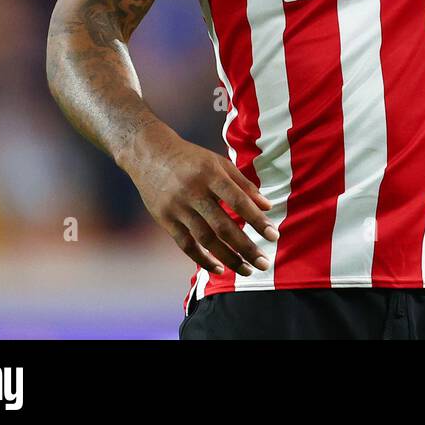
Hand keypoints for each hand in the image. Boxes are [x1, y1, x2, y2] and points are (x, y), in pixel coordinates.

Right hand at [121, 120, 277, 276]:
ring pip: (206, 239)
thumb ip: (244, 184)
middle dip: (246, 247)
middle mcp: (194, 192)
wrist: (150, 154)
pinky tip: (218, 269)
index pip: (239, 202)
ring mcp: (178, 208)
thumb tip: (268, 206)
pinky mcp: (165, 219)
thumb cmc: (192, 159)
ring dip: (228, 258)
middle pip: (223, 226)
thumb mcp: (219, 163)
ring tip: (246, 270)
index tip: (274, 236)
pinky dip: (202, 259)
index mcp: (211, 175)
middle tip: (264, 263)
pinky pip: (186, 244)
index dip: (257, 220)